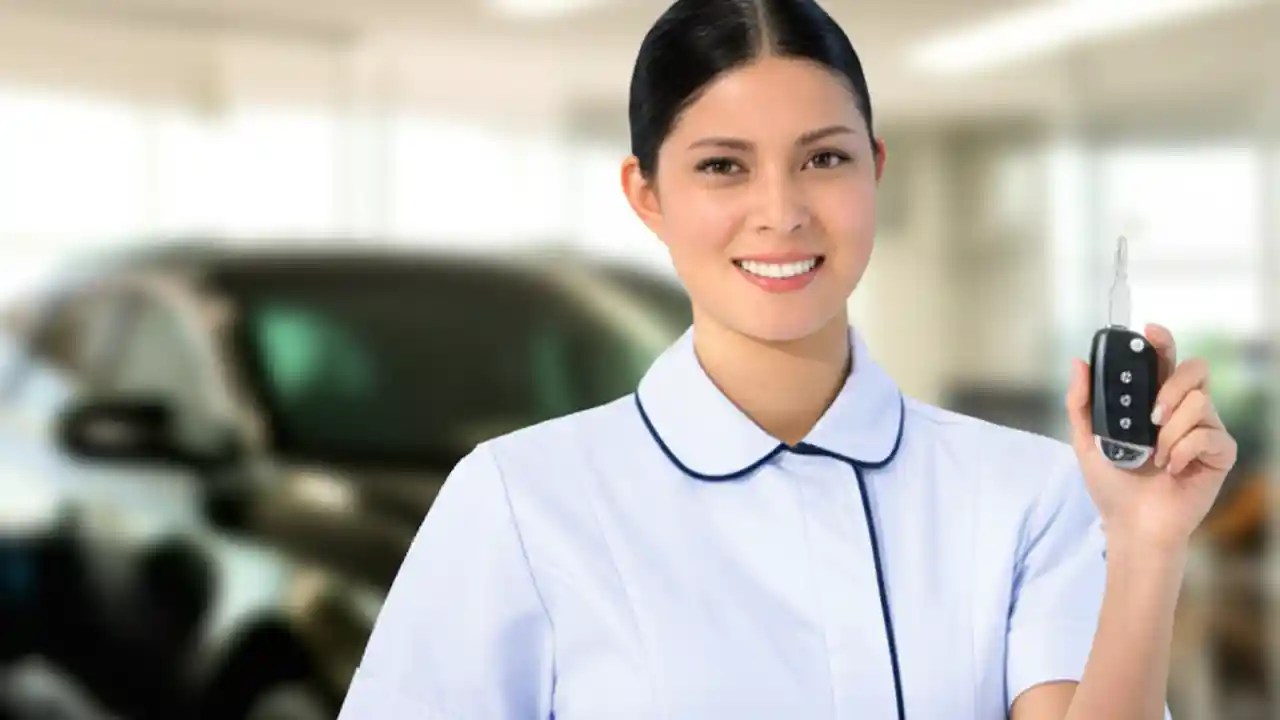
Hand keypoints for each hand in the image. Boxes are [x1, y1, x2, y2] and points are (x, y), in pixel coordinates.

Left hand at [1064, 322, 1237, 550]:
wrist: (1131, 524)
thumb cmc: (1112, 485)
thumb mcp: (1087, 440)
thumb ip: (1082, 402)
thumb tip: (1078, 362)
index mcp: (1154, 403)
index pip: (1164, 362)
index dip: (1162, 342)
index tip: (1149, 331)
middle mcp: (1183, 411)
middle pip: (1194, 369)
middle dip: (1172, 385)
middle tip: (1151, 415)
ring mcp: (1205, 430)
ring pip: (1200, 402)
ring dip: (1170, 430)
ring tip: (1155, 455)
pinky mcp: (1220, 453)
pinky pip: (1209, 434)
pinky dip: (1184, 450)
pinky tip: (1172, 468)